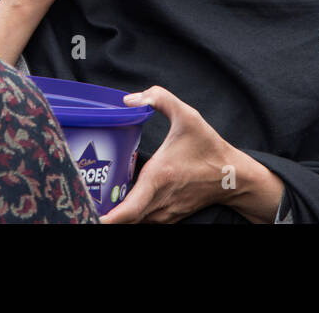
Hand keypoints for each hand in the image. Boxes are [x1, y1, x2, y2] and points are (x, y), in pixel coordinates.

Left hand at [101, 86, 282, 223]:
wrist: (233, 176)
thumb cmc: (209, 148)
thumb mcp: (187, 115)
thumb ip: (159, 98)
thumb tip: (129, 99)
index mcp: (158, 178)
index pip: (127, 212)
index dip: (106, 218)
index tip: (87, 214)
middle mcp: (159, 201)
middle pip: (125, 220)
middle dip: (104, 215)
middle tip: (84, 202)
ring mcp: (165, 213)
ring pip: (135, 221)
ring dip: (119, 215)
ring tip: (99, 202)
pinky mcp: (170, 217)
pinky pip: (145, 219)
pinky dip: (132, 214)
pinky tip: (122, 201)